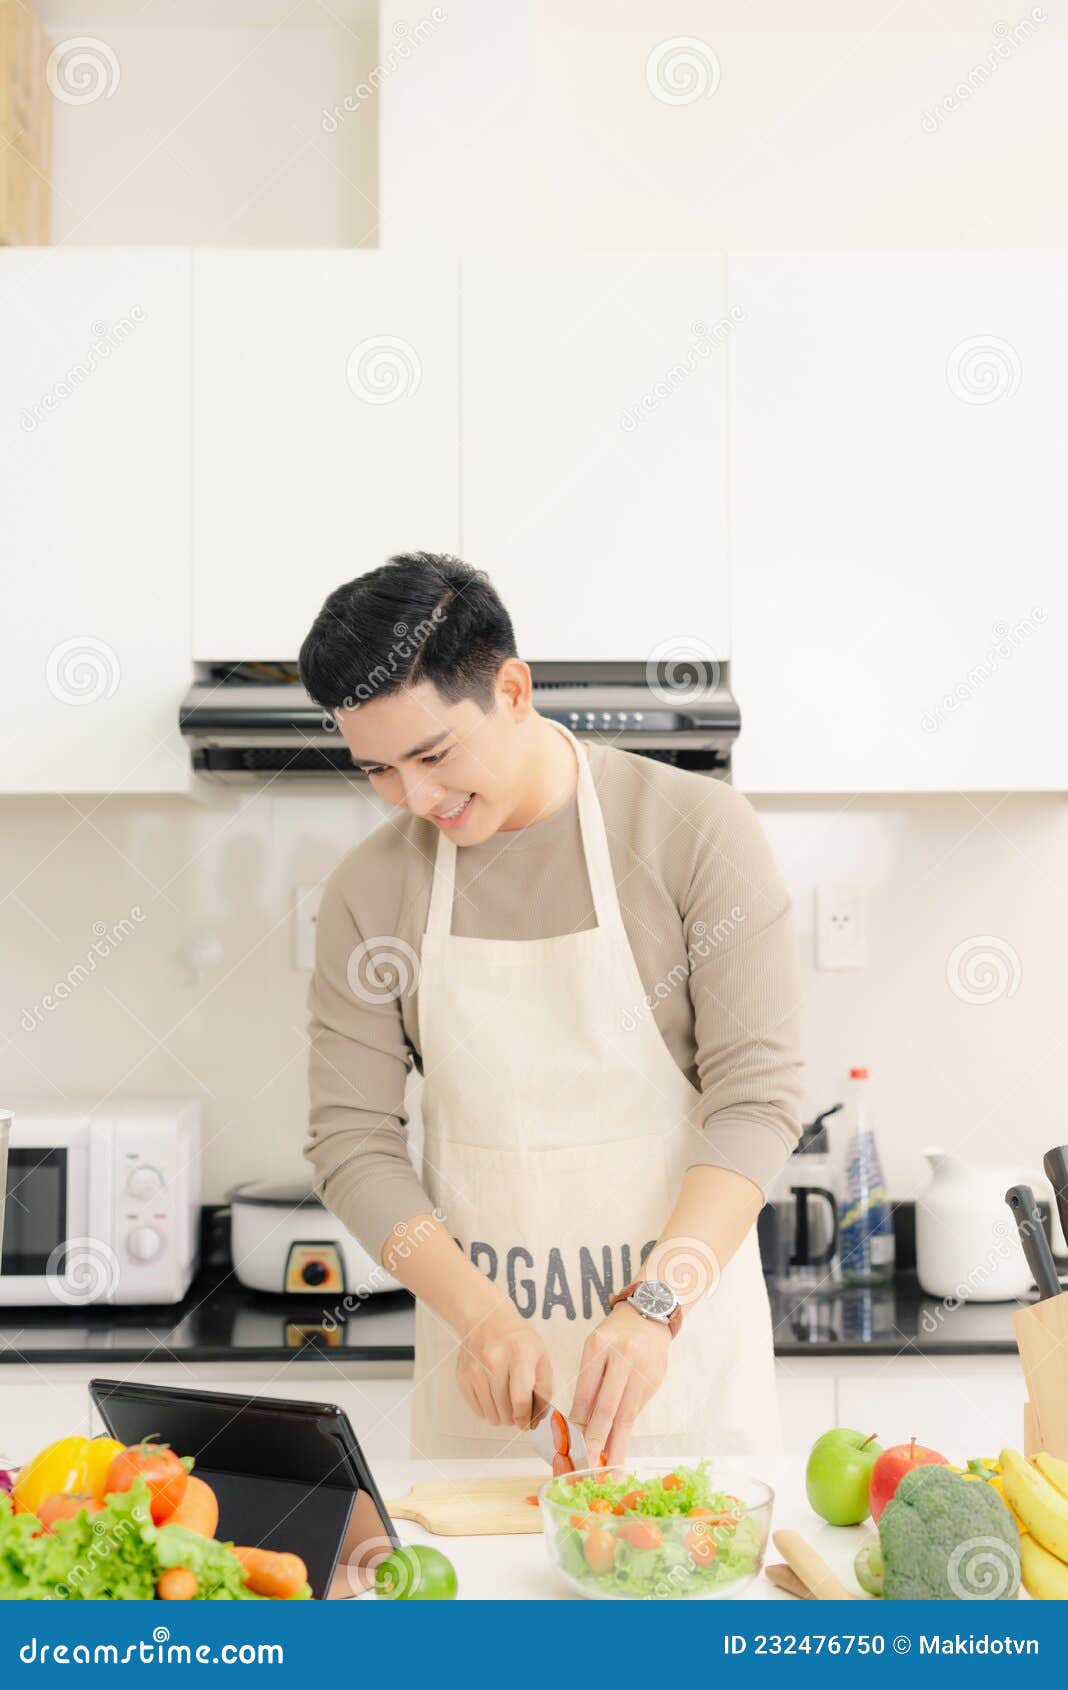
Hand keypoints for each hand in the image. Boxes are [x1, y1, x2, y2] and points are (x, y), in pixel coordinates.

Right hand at [456, 1299, 552, 1430]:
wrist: (486, 1318)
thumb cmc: (518, 1339)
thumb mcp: (540, 1356)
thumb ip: (544, 1388)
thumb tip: (537, 1418)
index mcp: (520, 1354)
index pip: (520, 1399)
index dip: (525, 1418)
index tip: (527, 1424)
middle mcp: (495, 1361)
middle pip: (505, 1410)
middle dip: (514, 1418)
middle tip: (517, 1412)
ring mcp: (476, 1369)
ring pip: (490, 1414)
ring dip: (500, 1417)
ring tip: (506, 1405)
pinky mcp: (463, 1376)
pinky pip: (476, 1408)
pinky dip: (487, 1410)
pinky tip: (493, 1398)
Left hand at [568, 1302, 670, 1466]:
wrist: (649, 1315)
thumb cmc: (615, 1335)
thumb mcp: (595, 1348)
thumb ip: (589, 1382)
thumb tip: (579, 1423)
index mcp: (599, 1345)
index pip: (586, 1390)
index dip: (579, 1420)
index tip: (571, 1444)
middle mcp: (622, 1357)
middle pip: (608, 1406)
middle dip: (597, 1439)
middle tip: (589, 1465)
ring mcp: (642, 1370)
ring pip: (627, 1415)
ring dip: (618, 1445)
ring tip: (611, 1471)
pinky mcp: (656, 1380)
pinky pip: (637, 1410)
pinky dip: (627, 1430)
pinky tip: (620, 1448)